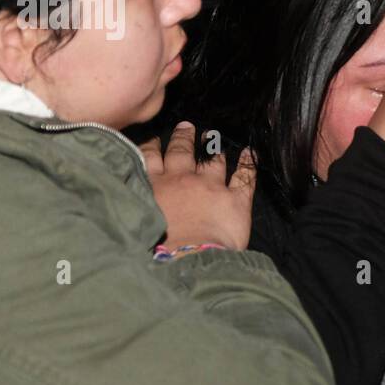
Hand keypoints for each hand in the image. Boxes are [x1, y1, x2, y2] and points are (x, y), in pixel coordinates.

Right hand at [140, 123, 255, 250]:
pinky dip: (249, 163)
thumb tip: (133, 200)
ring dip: (213, 148)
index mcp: (155, 187)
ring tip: (214, 138)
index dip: (153, 145)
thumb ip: (136, 203)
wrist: (187, 259)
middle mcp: (183, 180)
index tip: (155, 137)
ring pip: (213, 161)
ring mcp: (211, 187)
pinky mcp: (235, 200)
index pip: (151, 159)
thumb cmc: (157, 248)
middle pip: (182, 152)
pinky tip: (251, 152)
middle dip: (183, 138)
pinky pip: (244, 176)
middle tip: (186, 126)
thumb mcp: (135, 221)